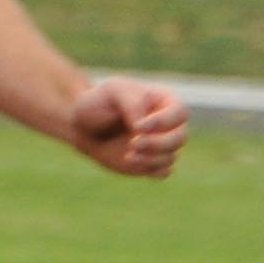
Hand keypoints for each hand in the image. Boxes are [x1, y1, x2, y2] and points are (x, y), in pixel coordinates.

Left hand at [67, 76, 186, 176]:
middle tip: (133, 144)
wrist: (83, 126)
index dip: (163, 122)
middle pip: (180, 138)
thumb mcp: (113, 90)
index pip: (179, 113)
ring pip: (171, 156)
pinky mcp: (152, 162)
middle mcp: (167, 124)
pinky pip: (163, 172)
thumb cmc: (100, 102)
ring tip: (128, 154)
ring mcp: (161, 144)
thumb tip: (143, 127)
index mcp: (164, 101)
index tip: (137, 127)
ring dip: (151, 158)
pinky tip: (130, 161)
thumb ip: (132, 103)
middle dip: (158, 144)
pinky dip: (150, 169)